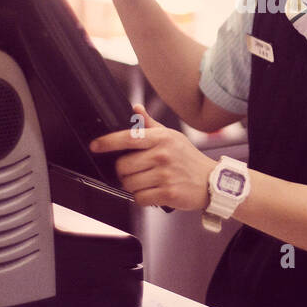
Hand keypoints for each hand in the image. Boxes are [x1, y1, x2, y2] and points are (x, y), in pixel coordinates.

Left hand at [88, 104, 213, 211]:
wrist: (211, 181)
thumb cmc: (188, 158)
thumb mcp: (171, 137)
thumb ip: (150, 125)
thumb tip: (135, 108)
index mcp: (161, 139)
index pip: (128, 137)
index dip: (108, 142)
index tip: (96, 145)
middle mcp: (162, 155)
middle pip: (123, 166)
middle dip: (124, 172)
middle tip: (136, 171)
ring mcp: (165, 175)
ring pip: (129, 184)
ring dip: (133, 186)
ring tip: (148, 181)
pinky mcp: (168, 193)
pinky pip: (140, 198)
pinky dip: (142, 197)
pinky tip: (153, 191)